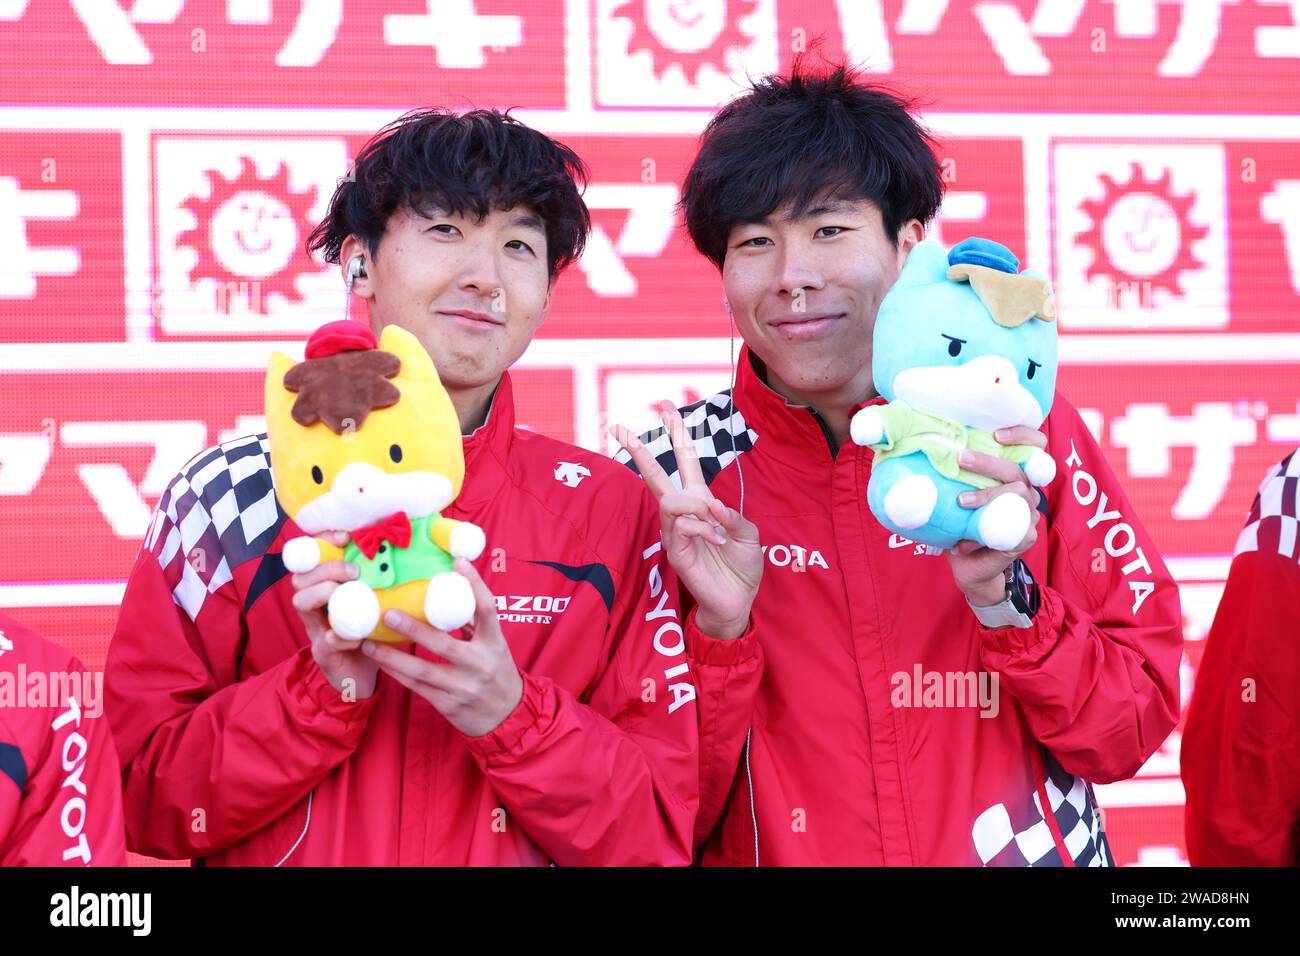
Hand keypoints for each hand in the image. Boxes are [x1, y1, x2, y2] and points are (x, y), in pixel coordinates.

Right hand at [290, 531, 378, 700]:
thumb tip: (424, 554)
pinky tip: (358, 637)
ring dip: (323, 593)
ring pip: (300, 602)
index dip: (323, 542)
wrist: (365, 676)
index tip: (346, 536)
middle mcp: (315, 606)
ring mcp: (315, 629)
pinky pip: (325, 640)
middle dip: (326, 568)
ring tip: (345, 594)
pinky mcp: (323, 653)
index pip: (313, 556)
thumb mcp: (379, 602)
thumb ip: (387, 581)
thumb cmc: (373, 633)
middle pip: (300, 577)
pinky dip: (341, 636)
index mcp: (327, 588)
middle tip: (355, 572)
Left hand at [362, 558, 522, 736]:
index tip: (458, 562)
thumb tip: (453, 588)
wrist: (507, 717)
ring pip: (422, 669)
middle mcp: (480, 664)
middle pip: (444, 643)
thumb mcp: (495, 646)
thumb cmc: (497, 673)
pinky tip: (380, 661)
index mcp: (495, 644)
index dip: (475, 584)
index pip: (487, 609)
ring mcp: (462, 686)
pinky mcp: (448, 704)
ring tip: (369, 642)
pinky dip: (396, 673)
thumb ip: (475, 622)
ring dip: (392, 656)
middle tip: (388, 613)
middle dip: (413, 629)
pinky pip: (417, 686)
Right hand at [611, 400, 761, 639]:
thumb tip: (711, 505)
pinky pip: (681, 527)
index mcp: (702, 501)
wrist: (737, 600)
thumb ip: (733, 516)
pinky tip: (717, 538)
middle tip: (616, 425)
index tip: (667, 408)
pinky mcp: (674, 551)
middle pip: (655, 474)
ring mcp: (675, 532)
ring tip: (715, 523)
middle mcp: (684, 512)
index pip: (685, 460)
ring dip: (694, 505)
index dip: (678, 434)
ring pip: (669, 500)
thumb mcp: (749, 534)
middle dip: (638, 449)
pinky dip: (702, 527)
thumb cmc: (741, 566)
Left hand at [946, 426, 1046, 606]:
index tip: (995, 434)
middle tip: (961, 458)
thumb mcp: (952, 492)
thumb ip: (946, 470)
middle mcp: (1025, 490)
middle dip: (989, 461)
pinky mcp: (1024, 537)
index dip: (1021, 435)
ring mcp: (1028, 514)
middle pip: (1017, 468)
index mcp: (1012, 474)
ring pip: (1019, 494)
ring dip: (987, 494)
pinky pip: (1010, 529)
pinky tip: (962, 542)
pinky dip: (982, 534)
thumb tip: (905, 444)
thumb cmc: (958, 523)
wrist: (967, 566)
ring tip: (961, 501)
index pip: (1033, 445)